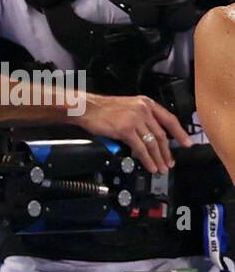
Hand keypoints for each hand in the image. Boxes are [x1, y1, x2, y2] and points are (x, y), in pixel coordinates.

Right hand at [78, 94, 192, 173]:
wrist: (85, 108)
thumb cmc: (101, 109)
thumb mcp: (127, 107)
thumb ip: (140, 118)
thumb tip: (147, 136)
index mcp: (146, 103)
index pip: (169, 119)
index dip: (180, 133)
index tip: (187, 143)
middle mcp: (143, 110)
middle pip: (161, 135)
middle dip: (167, 152)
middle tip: (170, 162)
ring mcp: (135, 120)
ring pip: (152, 143)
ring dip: (158, 158)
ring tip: (161, 168)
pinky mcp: (126, 130)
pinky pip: (140, 148)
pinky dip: (147, 159)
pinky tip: (150, 165)